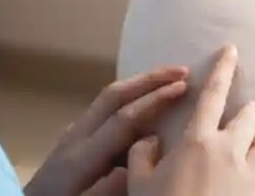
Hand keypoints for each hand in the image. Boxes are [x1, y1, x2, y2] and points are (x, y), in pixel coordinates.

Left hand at [24, 66, 190, 195]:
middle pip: (114, 95)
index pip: (124, 118)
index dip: (155, 100)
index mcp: (83, 155)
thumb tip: (135, 165)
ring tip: (167, 79)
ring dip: (138, 84)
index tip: (184, 87)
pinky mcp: (70, 139)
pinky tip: (140, 102)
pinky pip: (102, 108)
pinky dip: (126, 96)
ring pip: (106, 98)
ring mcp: (71, 134)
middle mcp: (76, 136)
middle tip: (181, 70)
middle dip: (148, 79)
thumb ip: (106, 189)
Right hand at [127, 46, 254, 195]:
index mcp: (198, 142)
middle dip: (247, 111)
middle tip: (243, 112)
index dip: (223, 68)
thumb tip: (149, 137)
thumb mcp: (140, 185)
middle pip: (249, 117)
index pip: (213, 94)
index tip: (232, 48)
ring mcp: (253, 177)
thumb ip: (142, 155)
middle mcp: (231, 152)